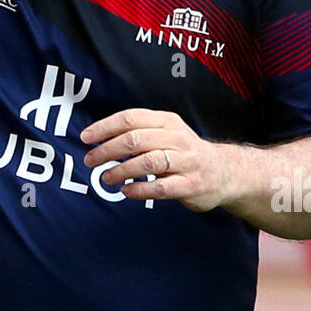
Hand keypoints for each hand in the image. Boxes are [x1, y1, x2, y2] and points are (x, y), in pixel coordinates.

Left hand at [80, 109, 239, 211]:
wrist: (224, 172)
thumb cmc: (184, 152)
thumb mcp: (166, 133)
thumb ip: (139, 132)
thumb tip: (99, 137)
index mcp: (167, 121)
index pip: (131, 118)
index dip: (105, 127)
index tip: (86, 138)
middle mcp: (178, 138)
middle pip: (136, 139)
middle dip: (108, 150)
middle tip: (90, 160)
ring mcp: (186, 161)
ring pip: (147, 162)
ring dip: (121, 170)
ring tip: (105, 178)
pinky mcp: (190, 184)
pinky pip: (160, 187)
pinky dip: (139, 189)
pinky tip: (126, 191)